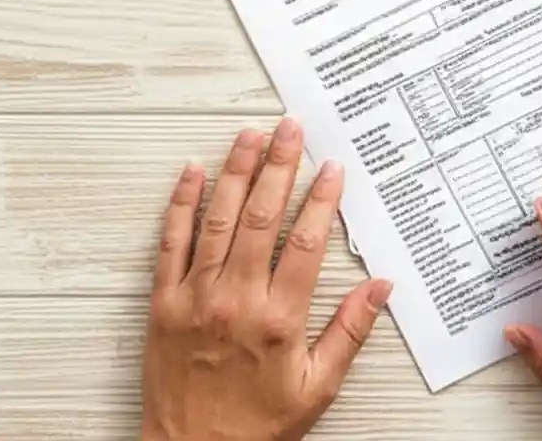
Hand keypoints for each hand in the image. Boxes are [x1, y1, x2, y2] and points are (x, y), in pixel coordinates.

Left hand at [141, 118, 391, 440]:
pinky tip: (193, 173)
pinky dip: (181, 205)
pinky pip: (170, 243)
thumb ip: (349, 332)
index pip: (306, 242)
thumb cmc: (255, 426)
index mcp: (278, 319)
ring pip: (217, 219)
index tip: (332, 170)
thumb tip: (379, 288)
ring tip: (248, 136)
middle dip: (279, 166)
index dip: (321, 199)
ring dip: (235, 171)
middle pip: (261, 216)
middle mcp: (235, 300)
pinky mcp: (162, 304)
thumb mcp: (317, 386)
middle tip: (290, 130)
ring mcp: (195, 298)